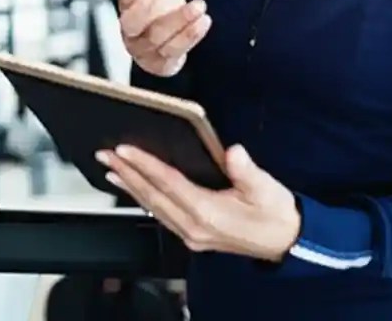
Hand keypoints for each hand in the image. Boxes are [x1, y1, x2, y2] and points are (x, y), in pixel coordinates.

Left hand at [97, 144, 300, 262]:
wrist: (286, 242)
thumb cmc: (276, 214)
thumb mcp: (267, 188)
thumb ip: (247, 171)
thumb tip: (233, 152)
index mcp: (209, 213)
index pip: (168, 183)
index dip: (144, 164)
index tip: (125, 150)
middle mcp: (194, 227)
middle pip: (153, 196)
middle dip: (127, 174)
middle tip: (106, 156)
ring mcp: (192, 235)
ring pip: (153, 208)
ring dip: (131, 187)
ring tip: (113, 170)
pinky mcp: (194, 236)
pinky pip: (162, 216)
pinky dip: (146, 200)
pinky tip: (138, 190)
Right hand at [118, 0, 210, 76]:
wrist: (175, 35)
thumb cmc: (159, 7)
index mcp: (127, 10)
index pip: (125, 1)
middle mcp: (133, 33)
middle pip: (133, 23)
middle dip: (146, 7)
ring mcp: (148, 50)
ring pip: (160, 39)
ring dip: (181, 22)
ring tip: (199, 6)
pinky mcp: (164, 64)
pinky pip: (175, 53)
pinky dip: (190, 38)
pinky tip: (203, 22)